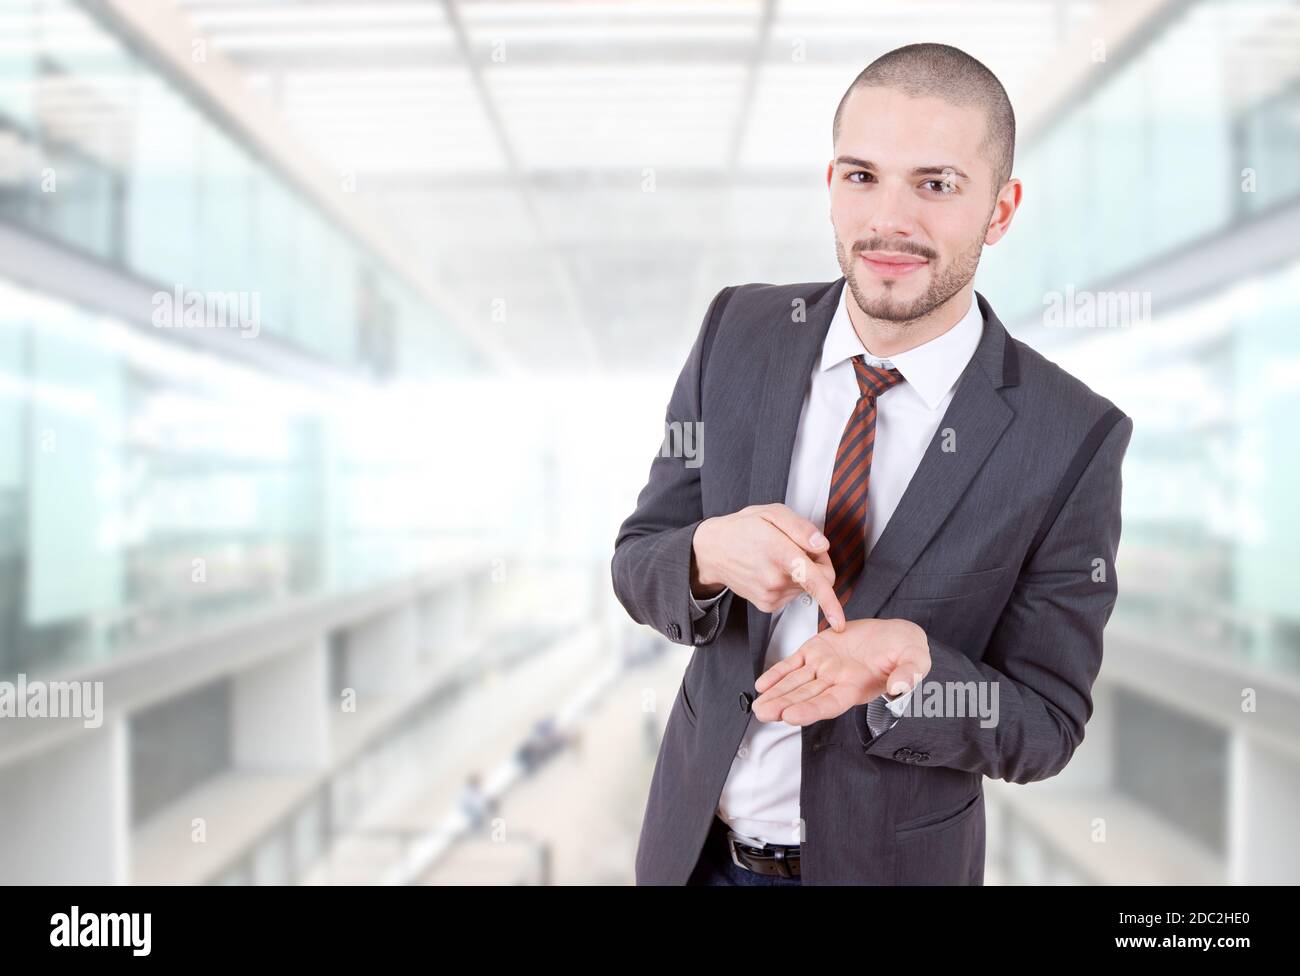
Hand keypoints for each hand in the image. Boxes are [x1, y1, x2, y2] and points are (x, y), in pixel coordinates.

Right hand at [692, 503, 845, 631]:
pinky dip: (789, 582)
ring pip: (806, 587)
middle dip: (818, 564)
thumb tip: (822, 545)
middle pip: (819, 579)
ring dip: (802, 573)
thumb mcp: (771, 513)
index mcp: (780, 553)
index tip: (839, 622)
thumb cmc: (742, 529)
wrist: (713, 551)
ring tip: (778, 556)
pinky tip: (772, 569)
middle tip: (800, 547)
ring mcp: (771, 595)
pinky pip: (793, 594)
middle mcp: (775, 579)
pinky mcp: (767, 604)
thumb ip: (801, 527)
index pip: (814, 581)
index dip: (831, 602)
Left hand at [751, 618, 930, 725]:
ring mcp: (825, 666)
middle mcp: (836, 681)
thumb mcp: (916, 660)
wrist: (896, 633)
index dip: (810, 711)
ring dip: (776, 694)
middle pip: (806, 697)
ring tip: (758, 705)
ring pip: (795, 682)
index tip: (791, 717)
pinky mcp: (817, 649)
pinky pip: (793, 663)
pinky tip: (762, 684)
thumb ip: (909, 674)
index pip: (830, 704)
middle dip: (783, 706)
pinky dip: (777, 673)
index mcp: (856, 687)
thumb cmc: (908, 650)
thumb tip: (900, 687)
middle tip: (763, 714)